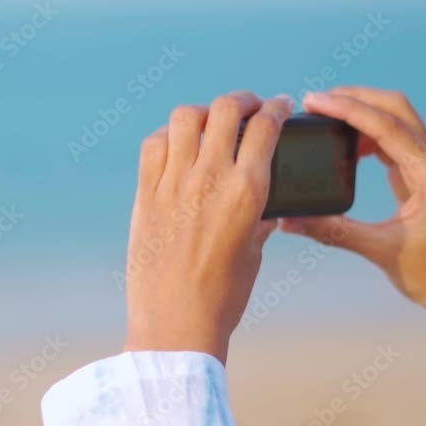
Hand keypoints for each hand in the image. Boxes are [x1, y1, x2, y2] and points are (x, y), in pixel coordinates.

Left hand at [122, 92, 293, 364]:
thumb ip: (261, 220)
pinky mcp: (145, 196)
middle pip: (225, 110)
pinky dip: (167, 137)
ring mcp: (172, 184)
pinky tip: (175, 146)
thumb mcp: (254, 253)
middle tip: (247, 106)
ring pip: (185, 118)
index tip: (280, 105)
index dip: (276, 108)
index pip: (265, 127)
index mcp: (248, 192)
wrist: (175, 325)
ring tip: (210, 122)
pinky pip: (153, 146)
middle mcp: (209, 179)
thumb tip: (269, 209)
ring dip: (202, 112)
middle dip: (242, 100)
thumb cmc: (223, 297)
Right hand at [280, 87, 425, 357]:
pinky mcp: (420, 175)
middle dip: (356, 98)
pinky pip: (393, 140)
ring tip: (324, 116)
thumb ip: (332, 231)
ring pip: (396, 120)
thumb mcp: (378, 250)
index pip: (386, 126)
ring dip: (361, 111)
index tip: (315, 101)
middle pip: (395, 108)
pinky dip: (367, 133)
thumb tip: (288, 221)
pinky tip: (344, 143)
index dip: (348, 109)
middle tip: (316, 100)